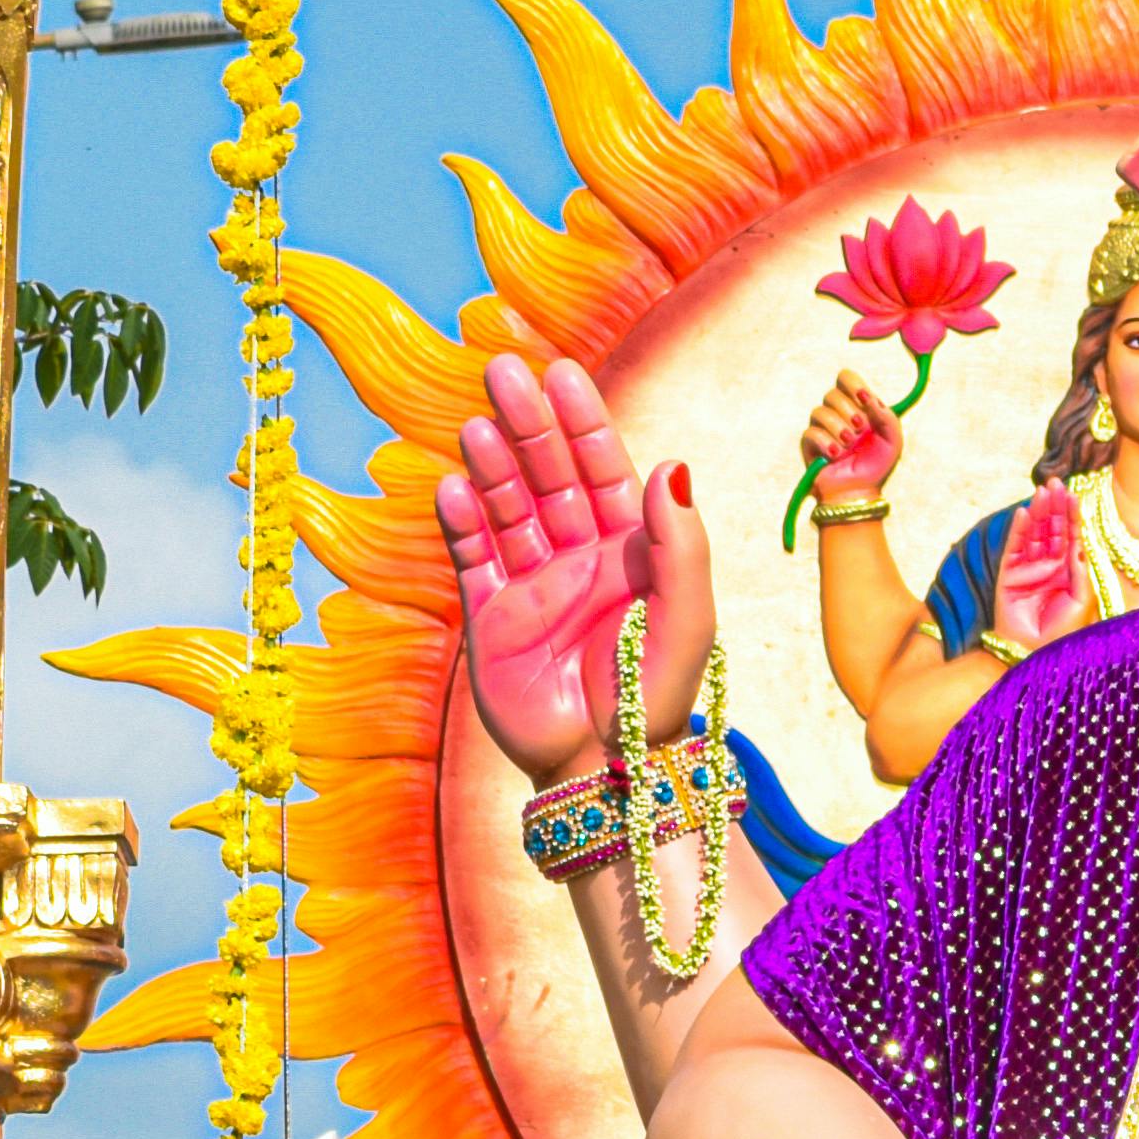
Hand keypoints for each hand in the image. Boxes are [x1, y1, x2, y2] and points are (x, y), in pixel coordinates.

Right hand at [435, 353, 708, 786]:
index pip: (601, 468)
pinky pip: (473, 559)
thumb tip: (670, 461)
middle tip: (502, 373)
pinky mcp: (491, 619)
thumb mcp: (687, 614)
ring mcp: (532, 585)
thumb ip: (682, 541)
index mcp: (630, 549)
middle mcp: (579, 557)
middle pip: (548, 476)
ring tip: (475, 426)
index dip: (581, 420)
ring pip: (508, 509)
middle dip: (528, 425)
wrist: (608, 767)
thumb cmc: (658, 695)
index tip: (560, 371)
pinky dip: (461, 523)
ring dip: (492, 466)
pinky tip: (451, 489)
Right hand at [799, 368, 900, 498]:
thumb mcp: (893, 440)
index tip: (864, 399)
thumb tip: (869, 397)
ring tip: (848, 445)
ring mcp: (822, 428)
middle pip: (832, 394)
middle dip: (848, 411)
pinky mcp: (810, 444)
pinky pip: (810, 432)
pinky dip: (825, 442)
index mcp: (858, 407)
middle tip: (860, 430)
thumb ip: (887, 416)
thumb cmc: (877, 466)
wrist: (860, 492)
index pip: (846, 378)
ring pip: (819, 411)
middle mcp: (838, 414)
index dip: (853, 384)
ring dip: (837, 427)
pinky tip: (836, 455)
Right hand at [987, 483, 1081, 649]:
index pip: (1070, 536)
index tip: (1074, 494)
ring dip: (1038, 512)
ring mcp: (1028, 569)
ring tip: (1042, 491)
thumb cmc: (1061, 632)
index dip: (1071, 515)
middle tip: (1056, 482)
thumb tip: (1080, 543)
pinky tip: (1024, 513)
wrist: (1033, 654)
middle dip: (1054, 506)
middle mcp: (1048, 566)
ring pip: (1034, 534)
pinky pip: (1014, 547)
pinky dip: (1019, 530)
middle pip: (1051, 529)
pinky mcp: (1009, 575)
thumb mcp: (1081, 600)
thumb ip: (1080, 571)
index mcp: (1068, 571)